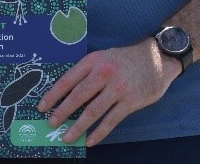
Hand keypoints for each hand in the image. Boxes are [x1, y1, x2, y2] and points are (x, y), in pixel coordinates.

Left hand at [35, 38, 178, 146]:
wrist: (158, 58)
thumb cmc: (126, 59)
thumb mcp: (103, 57)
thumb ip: (88, 72)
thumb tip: (67, 94)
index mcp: (93, 61)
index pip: (68, 80)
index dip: (53, 94)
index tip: (41, 106)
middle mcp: (104, 73)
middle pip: (78, 96)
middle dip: (62, 112)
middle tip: (51, 123)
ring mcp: (118, 88)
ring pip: (93, 111)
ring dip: (77, 127)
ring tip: (67, 137)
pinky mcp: (131, 101)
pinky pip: (111, 120)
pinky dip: (99, 132)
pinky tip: (90, 141)